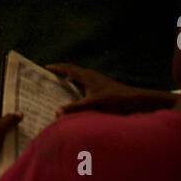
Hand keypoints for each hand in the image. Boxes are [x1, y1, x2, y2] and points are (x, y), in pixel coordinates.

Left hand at [0, 103, 21, 180]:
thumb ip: (9, 119)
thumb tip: (20, 113)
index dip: (8, 106)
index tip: (20, 106)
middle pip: (1, 121)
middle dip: (12, 121)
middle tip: (27, 120)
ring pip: (3, 133)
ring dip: (12, 133)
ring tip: (26, 131)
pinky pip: (3, 143)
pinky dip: (10, 142)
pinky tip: (19, 143)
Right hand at [47, 62, 177, 115]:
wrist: (134, 100)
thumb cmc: (114, 100)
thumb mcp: (92, 105)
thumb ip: (74, 109)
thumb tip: (56, 112)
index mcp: (87, 76)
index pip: (68, 68)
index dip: (57, 67)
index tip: (46, 67)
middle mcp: (92, 76)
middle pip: (74, 70)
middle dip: (62, 71)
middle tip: (51, 74)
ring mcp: (98, 80)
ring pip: (81, 76)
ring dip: (71, 77)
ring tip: (62, 82)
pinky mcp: (103, 86)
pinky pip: (86, 82)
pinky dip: (78, 84)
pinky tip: (78, 93)